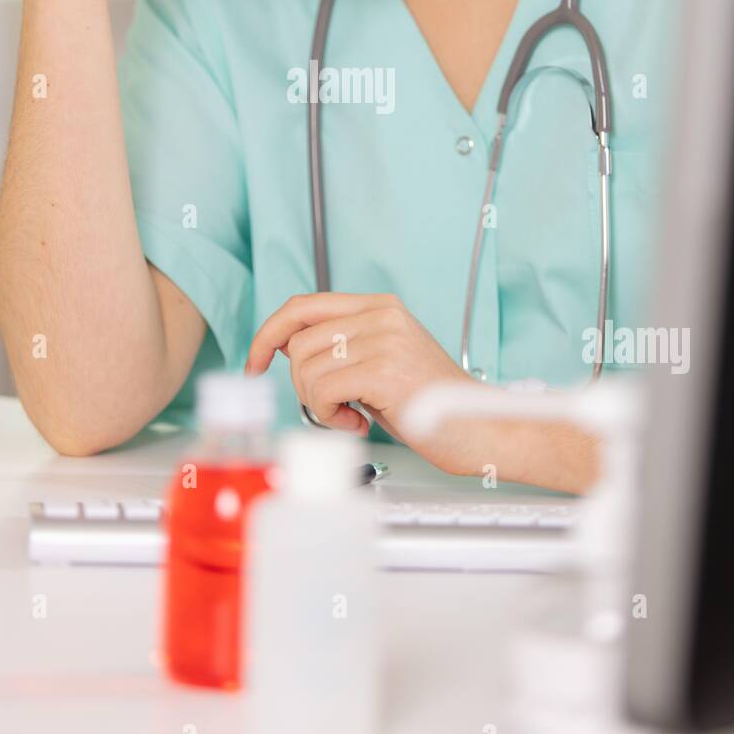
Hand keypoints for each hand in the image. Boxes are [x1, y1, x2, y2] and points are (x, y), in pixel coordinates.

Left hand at [245, 292, 487, 473]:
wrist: (479, 427)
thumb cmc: (428, 402)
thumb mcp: (381, 359)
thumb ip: (341, 345)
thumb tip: (287, 346)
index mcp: (378, 306)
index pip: (302, 306)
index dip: (267, 333)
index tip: (253, 361)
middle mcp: (381, 315)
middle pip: (298, 342)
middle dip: (300, 383)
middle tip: (330, 404)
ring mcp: (384, 339)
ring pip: (306, 369)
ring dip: (318, 403)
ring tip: (352, 413)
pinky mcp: (384, 370)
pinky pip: (321, 391)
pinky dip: (329, 415)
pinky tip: (358, 421)